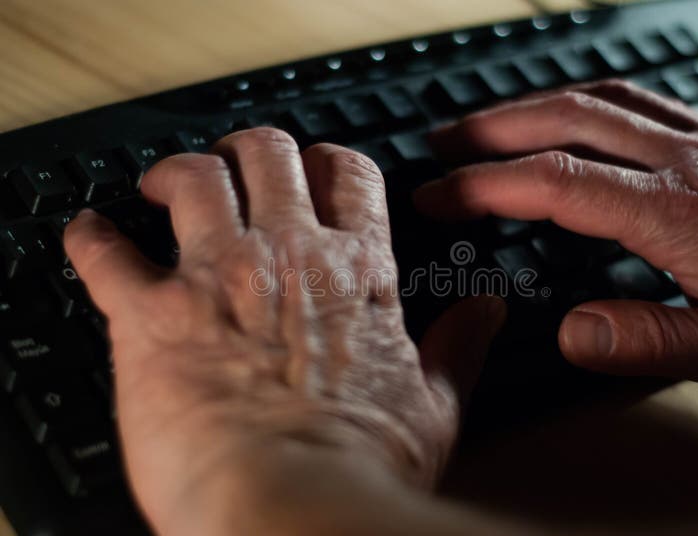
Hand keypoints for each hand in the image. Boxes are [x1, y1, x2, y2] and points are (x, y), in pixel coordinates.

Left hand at [64, 129, 505, 534]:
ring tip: (167, 187)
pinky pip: (107, 252)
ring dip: (177, 173)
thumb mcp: (432, 407)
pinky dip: (93, 238)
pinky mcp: (153, 316)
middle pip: (267, 153)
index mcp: (355, 274)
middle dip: (250, 152)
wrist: (291, 506)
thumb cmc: (360, 468)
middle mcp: (288, 257)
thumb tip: (488, 311)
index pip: (348, 175)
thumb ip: (460, 348)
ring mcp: (218, 277)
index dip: (328, 161)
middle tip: (236, 170)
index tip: (313, 173)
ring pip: (194, 176)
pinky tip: (94, 236)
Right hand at [414, 79, 697, 389]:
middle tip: (442, 141)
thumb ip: (650, 341)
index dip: (485, 184)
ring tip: (487, 122)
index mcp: (678, 214)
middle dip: (492, 127)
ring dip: (532, 106)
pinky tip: (570, 115)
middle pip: (567, 120)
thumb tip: (572, 332)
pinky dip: (583, 101)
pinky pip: (638, 100)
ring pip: (600, 99)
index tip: (439, 193)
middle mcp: (686, 162)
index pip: (557, 182)